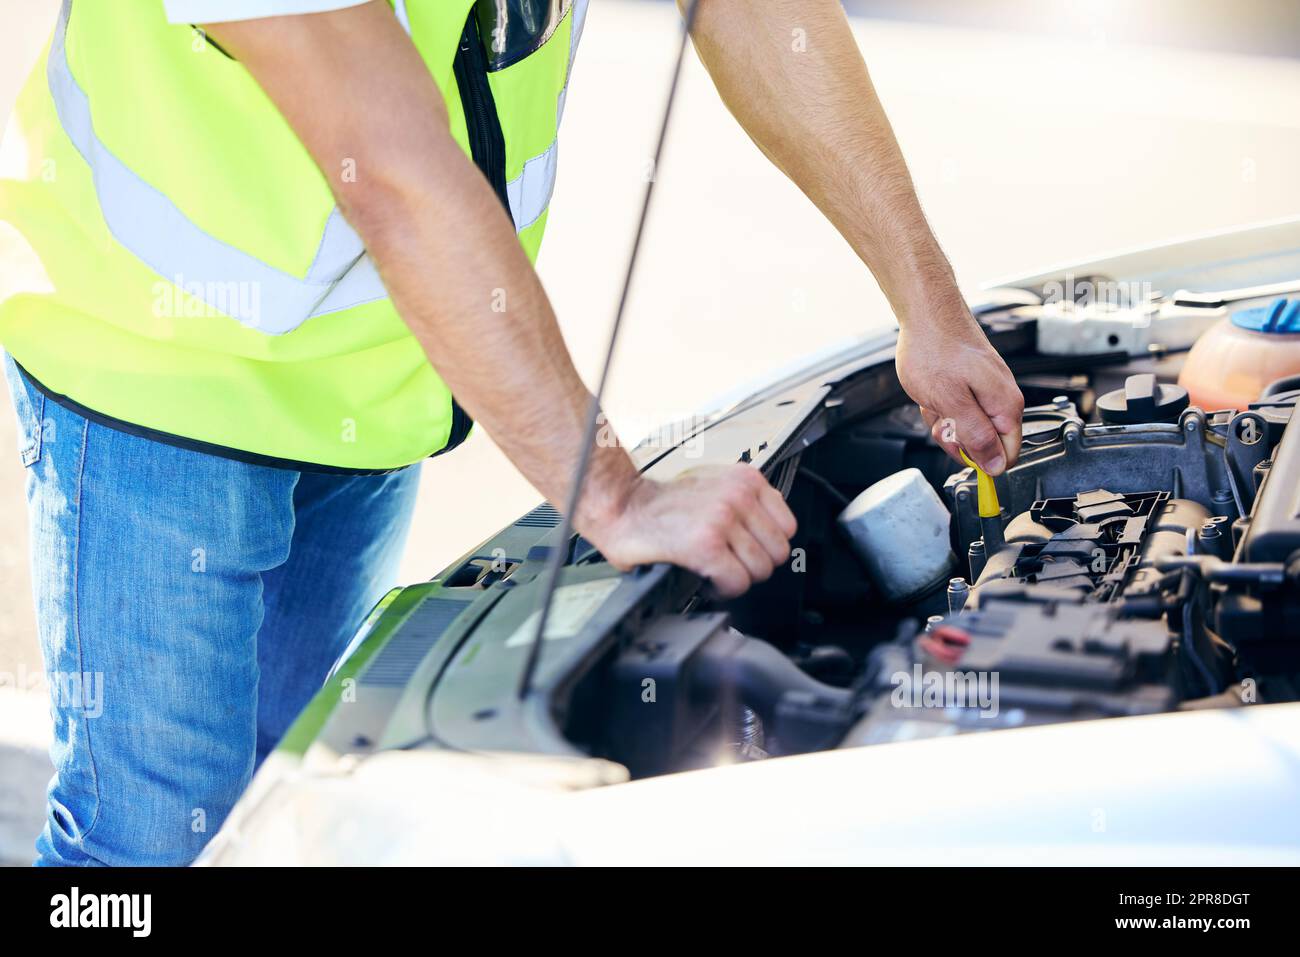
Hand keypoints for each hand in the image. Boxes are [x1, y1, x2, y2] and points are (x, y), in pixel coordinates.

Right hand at [581, 465, 797, 597]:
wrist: (622, 507)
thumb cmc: (662, 502)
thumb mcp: (714, 485)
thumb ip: (746, 501)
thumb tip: (770, 530)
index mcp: (745, 479)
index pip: (788, 526)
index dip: (766, 545)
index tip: (747, 550)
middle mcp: (738, 496)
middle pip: (777, 552)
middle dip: (754, 565)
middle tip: (730, 564)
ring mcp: (722, 520)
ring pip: (759, 570)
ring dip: (737, 578)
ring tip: (716, 570)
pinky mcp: (705, 545)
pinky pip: (736, 582)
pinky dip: (723, 589)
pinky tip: (706, 579)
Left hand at [896, 307, 1023, 475]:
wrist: (927, 313)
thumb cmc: (935, 351)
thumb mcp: (951, 403)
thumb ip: (976, 436)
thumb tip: (995, 466)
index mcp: (1006, 407)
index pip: (1005, 456)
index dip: (978, 459)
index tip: (957, 444)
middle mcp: (1003, 399)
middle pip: (983, 443)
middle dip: (955, 437)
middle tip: (940, 416)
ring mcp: (987, 391)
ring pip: (966, 426)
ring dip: (943, 420)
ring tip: (933, 398)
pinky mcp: (973, 384)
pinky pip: (957, 410)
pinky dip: (939, 405)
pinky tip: (932, 391)